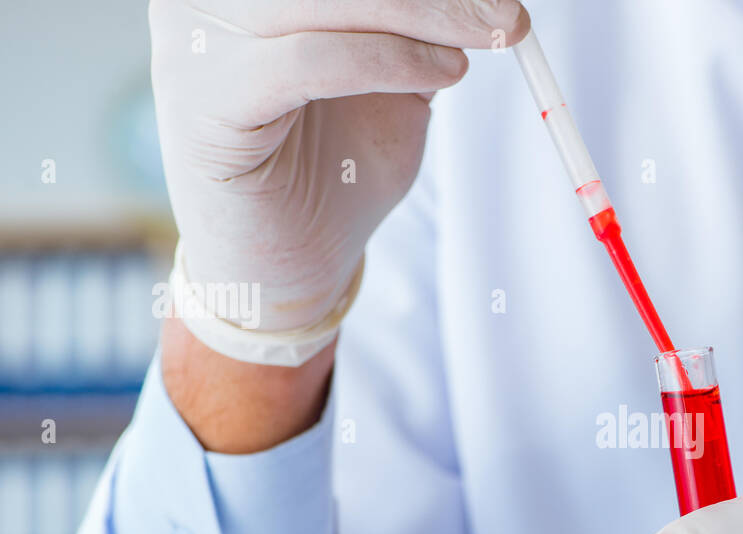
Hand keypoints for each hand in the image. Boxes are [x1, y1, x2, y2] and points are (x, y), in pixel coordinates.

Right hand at [150, 0, 529, 331]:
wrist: (290, 262)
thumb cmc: (332, 170)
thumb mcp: (392, 76)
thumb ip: (418, 21)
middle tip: (507, 17)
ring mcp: (195, 37)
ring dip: (421, 15)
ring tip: (478, 47)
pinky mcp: (205, 97)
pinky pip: (308, 59)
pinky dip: (388, 60)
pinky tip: (443, 74)